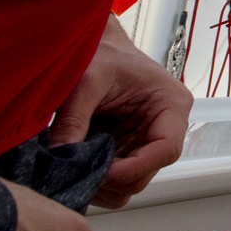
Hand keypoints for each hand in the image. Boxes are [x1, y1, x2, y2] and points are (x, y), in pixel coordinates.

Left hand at [48, 17, 190, 206]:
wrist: (95, 46)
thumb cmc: (101, 53)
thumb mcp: (85, 82)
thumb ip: (73, 119)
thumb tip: (59, 156)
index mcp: (170, 104)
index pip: (166, 149)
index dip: (136, 167)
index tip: (102, 173)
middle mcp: (165, 125)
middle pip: (149, 171)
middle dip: (115, 179)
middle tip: (80, 174)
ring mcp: (146, 138)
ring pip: (133, 180)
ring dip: (106, 184)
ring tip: (77, 172)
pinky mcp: (128, 146)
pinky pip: (119, 177)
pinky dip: (100, 181)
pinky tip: (80, 168)